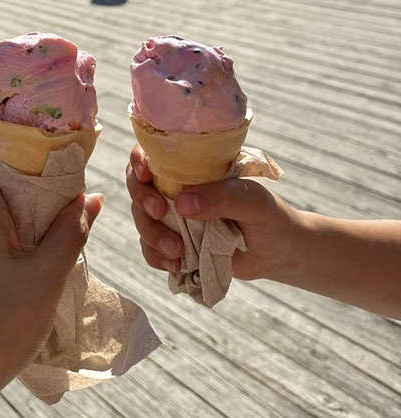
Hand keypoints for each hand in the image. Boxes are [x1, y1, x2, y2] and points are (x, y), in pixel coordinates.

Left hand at [0, 154, 102, 417]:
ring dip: (24, 226)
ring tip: (57, 243)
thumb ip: (70, 234)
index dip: (14, 157)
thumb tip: (90, 197)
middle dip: (29, 194)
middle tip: (63, 209)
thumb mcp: (44, 279)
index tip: (51, 168)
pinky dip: (13, 252)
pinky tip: (36, 276)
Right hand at [126, 144, 296, 280]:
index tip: (144, 174)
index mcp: (193, 167)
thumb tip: (181, 203)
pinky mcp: (175, 244)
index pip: (155, 153)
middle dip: (142, 201)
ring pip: (142, 219)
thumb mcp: (252, 200)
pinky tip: (176, 265)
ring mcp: (174, 217)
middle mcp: (177, 188)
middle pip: (139, 187)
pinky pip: (150, 249)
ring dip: (151, 235)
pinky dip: (156, 257)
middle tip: (160, 213)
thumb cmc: (269, 216)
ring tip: (178, 252)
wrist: (279, 253)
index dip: (140, 160)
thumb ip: (221, 197)